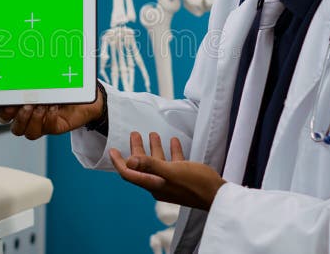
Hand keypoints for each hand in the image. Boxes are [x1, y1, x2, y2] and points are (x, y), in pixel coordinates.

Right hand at [0, 84, 104, 139]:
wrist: (84, 95)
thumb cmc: (63, 83)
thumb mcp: (47, 78)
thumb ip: (35, 76)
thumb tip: (27, 68)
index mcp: (22, 104)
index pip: (3, 112)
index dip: (3, 111)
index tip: (8, 103)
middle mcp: (30, 117)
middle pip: (14, 127)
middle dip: (18, 117)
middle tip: (26, 105)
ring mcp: (41, 123)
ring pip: (28, 133)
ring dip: (33, 120)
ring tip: (41, 106)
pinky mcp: (54, 127)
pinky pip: (47, 128)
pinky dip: (49, 118)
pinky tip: (54, 107)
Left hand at [109, 132, 225, 210]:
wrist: (218, 195)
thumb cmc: (195, 184)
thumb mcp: (171, 171)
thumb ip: (150, 165)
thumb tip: (129, 161)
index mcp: (153, 184)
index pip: (130, 173)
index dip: (119, 162)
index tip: (112, 150)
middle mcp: (159, 184)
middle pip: (143, 165)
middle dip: (137, 149)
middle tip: (134, 134)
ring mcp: (171, 181)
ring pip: (158, 163)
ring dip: (154, 148)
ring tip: (152, 134)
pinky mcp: (183, 178)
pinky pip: (173, 163)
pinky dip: (172, 151)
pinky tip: (173, 141)